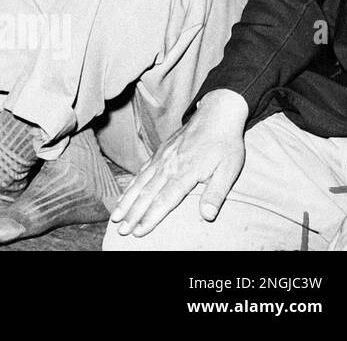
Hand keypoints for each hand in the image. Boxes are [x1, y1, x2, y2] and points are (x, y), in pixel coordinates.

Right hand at [110, 89, 248, 236]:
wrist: (216, 114)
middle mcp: (169, 166)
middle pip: (147, 194)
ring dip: (127, 201)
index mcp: (186, 172)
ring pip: (140, 183)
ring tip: (116, 215)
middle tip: (121, 229)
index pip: (164, 200)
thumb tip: (208, 216)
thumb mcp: (229, 170)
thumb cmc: (225, 145)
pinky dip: (131, 184)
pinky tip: (125, 194)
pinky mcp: (160, 152)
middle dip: (133, 213)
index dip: (151, 217)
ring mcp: (162, 158)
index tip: (139, 231)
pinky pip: (141, 171)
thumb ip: (216, 193)